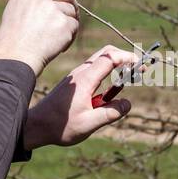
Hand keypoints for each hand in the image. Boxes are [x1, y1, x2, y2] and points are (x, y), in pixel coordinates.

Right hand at [0, 0, 78, 76]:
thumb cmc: (12, 40)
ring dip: (69, 24)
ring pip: (72, 11)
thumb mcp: (16, 10)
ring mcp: (53, 8)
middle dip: (70, 5)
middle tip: (67, 19)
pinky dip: (70, 37)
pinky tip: (59, 46)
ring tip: (56, 39)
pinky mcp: (64, 23)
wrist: (15, 58)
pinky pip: (75, 26)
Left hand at [22, 45, 137, 149]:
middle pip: (106, 53)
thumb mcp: (89, 124)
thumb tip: (127, 104)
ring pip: (100, 60)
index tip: (141, 66)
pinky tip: (111, 89)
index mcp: (85, 80)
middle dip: (125, 57)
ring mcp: (77, 76)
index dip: (128, 58)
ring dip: (117, 65)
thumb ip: (110, 114)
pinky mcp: (75, 82)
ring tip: (128, 80)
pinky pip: (95, 70)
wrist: (36, 125)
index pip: (110, 58)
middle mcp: (81, 73)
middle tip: (138, 70)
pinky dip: (108, 72)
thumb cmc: (60, 126)